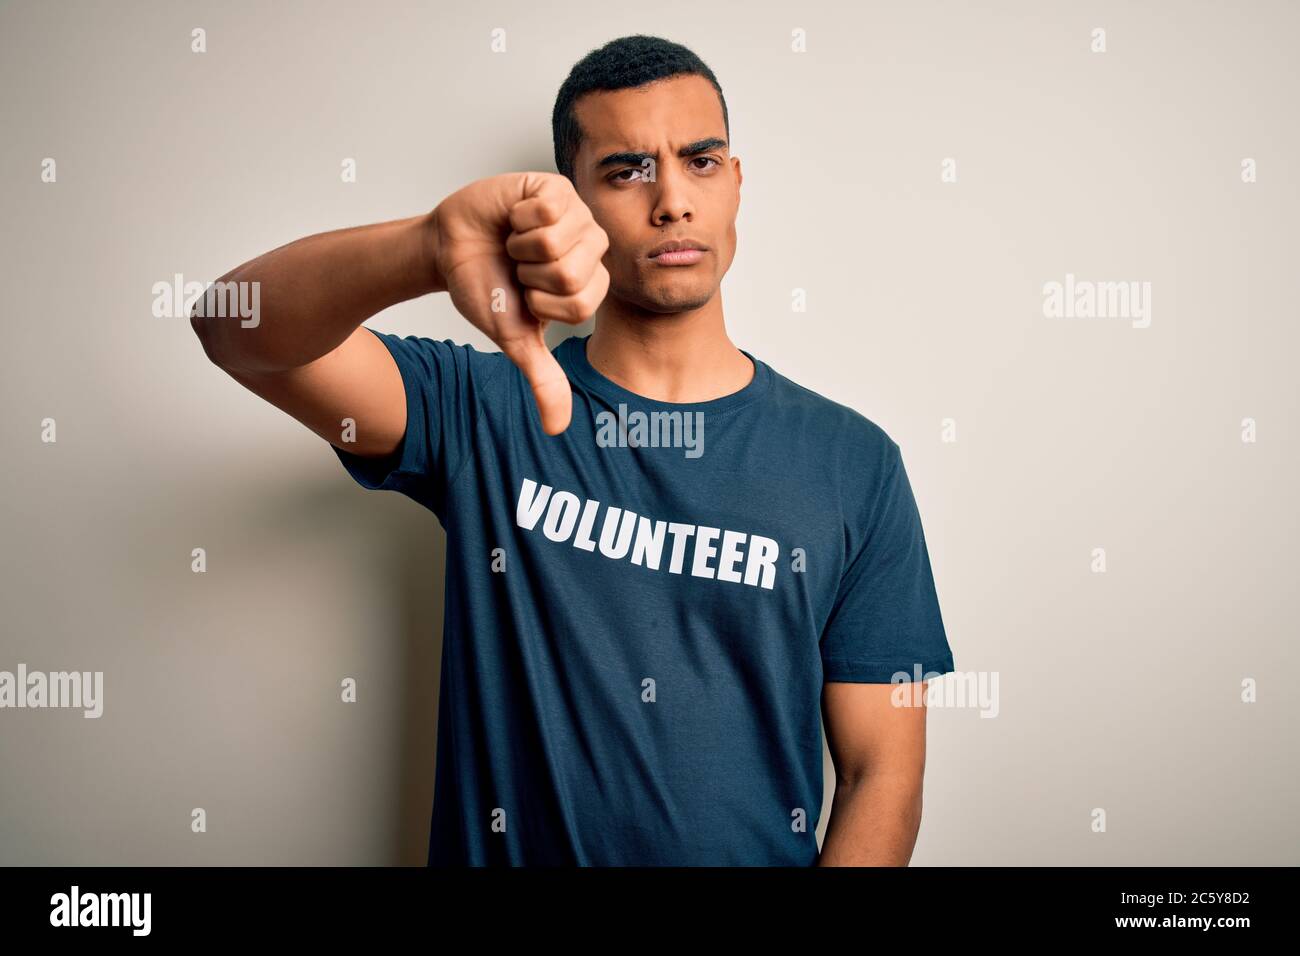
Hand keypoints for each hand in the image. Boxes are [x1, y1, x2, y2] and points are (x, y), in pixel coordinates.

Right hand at [431, 172, 609, 434]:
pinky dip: (518, 216)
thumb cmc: (485, 289)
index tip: (526, 293)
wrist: (448, 249)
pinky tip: (514, 217)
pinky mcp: (556, 186)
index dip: (541, 303)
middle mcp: (591, 248)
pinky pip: (548, 208)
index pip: (580, 304)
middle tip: (518, 266)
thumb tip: (557, 429)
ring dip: (522, 246)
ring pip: (558, 241)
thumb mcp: (514, 337)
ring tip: (516, 242)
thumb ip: (542, 378)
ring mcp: (578, 214)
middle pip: (571, 273)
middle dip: (529, 274)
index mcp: (591, 284)